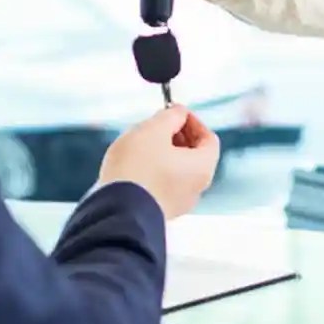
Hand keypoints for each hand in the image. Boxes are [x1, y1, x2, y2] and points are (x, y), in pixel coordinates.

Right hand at [96, 104, 220, 219]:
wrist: (115, 210)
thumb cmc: (137, 170)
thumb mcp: (154, 130)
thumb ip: (171, 116)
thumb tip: (178, 112)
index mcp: (202, 168)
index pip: (209, 139)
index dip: (192, 121)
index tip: (175, 112)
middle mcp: (195, 189)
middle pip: (193, 155)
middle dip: (176, 136)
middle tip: (157, 126)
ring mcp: (177, 204)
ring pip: (176, 171)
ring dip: (162, 154)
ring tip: (141, 144)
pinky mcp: (158, 212)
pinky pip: (161, 185)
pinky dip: (153, 171)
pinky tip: (133, 165)